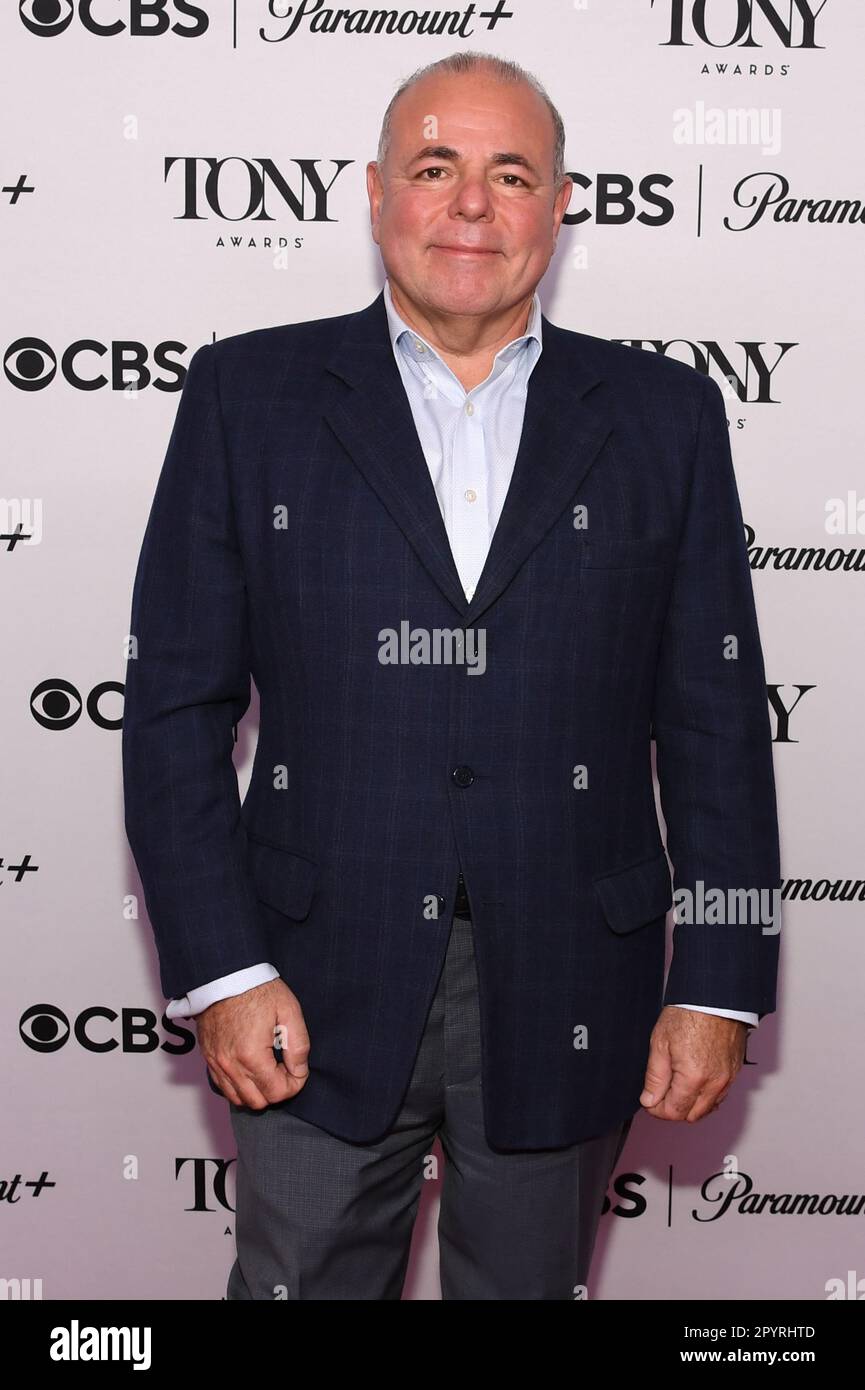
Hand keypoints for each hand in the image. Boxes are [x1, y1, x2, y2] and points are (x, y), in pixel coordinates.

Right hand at [197, 978, 309, 1108]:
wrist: (225, 975)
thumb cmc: (257, 990)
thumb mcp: (289, 1011)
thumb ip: (298, 1046)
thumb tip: (299, 1071)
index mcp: (251, 1056)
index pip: (278, 1092)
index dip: (295, 1084)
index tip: (298, 1069)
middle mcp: (230, 1065)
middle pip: (258, 1102)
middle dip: (277, 1090)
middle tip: (285, 1069)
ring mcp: (216, 1064)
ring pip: (239, 1099)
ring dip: (258, 1091)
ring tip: (268, 1068)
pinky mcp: (209, 1059)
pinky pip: (224, 1088)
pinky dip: (239, 1086)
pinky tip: (251, 1069)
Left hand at [639, 1006, 746, 1122]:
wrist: (714, 997)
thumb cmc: (689, 1014)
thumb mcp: (660, 1043)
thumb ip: (655, 1077)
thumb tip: (649, 1100)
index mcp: (693, 1078)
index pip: (674, 1112)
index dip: (657, 1109)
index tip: (649, 1100)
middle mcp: (714, 1083)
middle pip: (691, 1115)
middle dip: (673, 1109)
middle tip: (660, 1092)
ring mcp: (728, 1079)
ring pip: (707, 1109)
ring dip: (690, 1104)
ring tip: (676, 1084)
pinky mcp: (735, 1072)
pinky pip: (719, 1096)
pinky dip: (705, 1096)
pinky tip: (693, 1081)